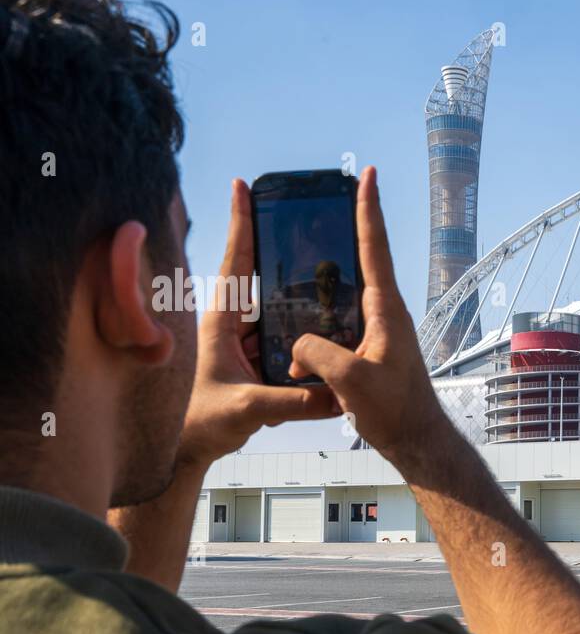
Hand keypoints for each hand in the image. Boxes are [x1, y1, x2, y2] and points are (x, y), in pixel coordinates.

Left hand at [177, 179, 337, 465]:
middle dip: (275, 240)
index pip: (234, 261)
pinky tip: (324, 316)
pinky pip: (281, 330)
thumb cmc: (202, 422)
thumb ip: (293, 402)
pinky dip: (300, 322)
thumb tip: (337, 395)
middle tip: (299, 212)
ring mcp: (243, 339)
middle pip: (257, 271)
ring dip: (294, 285)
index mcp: (222, 320)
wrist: (188, 447)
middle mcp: (232, 322)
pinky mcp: (254, 357)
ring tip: (323, 259)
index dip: (241, 223)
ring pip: (274, 302)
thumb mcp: (248, 408)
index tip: (244, 186)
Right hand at [288, 167, 445, 467]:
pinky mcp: (371, 349)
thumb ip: (316, 353)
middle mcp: (386, 313)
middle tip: (332, 198)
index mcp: (386, 310)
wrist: (415, 439)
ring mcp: (379, 331)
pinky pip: (340, 322)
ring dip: (327, 278)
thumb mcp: (349, 379)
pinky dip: (320, 318)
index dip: (368, 209)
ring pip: (347, 294)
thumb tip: (296, 345)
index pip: (374, 248)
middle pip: (363, 259)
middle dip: (348, 228)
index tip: (367, 175)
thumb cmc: (393, 410)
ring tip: (301, 256)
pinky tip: (296, 328)